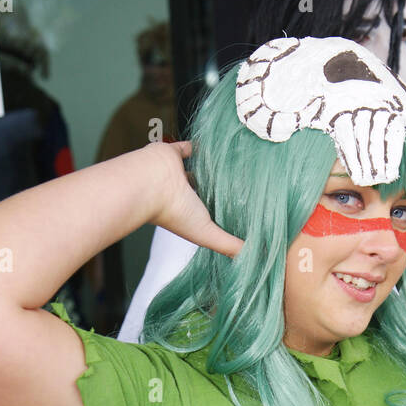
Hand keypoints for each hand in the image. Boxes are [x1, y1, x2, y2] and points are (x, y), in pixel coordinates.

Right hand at [145, 140, 243, 257]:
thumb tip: (255, 259)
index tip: (241, 210)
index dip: (223, 213)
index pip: (210, 215)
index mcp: (191, 214)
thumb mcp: (208, 234)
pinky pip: (187, 148)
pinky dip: (199, 147)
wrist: (150, 184)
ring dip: (211, 170)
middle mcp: (184, 196)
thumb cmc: (173, 212)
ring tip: (231, 166)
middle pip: (205, 193)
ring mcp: (178, 176)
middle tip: (241, 186)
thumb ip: (230, 245)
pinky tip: (214, 146)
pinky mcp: (174, 155)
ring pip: (198, 172)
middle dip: (219, 191)